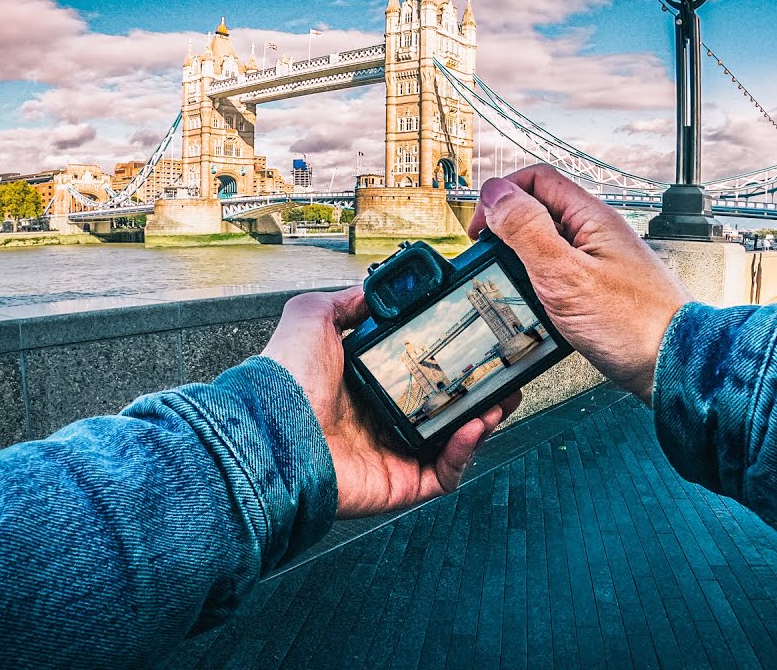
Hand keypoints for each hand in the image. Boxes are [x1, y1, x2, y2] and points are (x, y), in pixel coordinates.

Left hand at [261, 287, 521, 518]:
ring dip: (483, 421)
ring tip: (499, 398)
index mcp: (365, 386)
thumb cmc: (285, 379)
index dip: (452, 363)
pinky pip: (445, 474)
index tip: (477, 346)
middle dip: (481, 393)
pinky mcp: (399, 485)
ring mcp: (392, 456)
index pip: (422, 376)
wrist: (272, 430)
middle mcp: (381, 422)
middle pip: (446, 410)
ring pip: (454, 443)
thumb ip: (348, 302)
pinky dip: (466, 452)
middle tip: (504, 375)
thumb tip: (374, 290)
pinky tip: (475, 425)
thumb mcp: (313, 317)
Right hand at [467, 164, 691, 403]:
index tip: (481, 230)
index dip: (501, 196)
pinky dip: (539, 286)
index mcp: (590, 218)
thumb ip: (528, 231)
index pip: (536, 179)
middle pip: (539, 211)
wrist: (673, 366)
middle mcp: (596, 233)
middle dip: (507, 231)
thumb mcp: (565, 274)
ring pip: (547, 246)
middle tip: (490, 262)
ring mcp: (599, 261)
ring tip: (510, 287)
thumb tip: (497, 194)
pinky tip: (535, 308)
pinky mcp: (599, 289)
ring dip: (522, 262)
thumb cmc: (633, 324)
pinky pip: (559, 274)